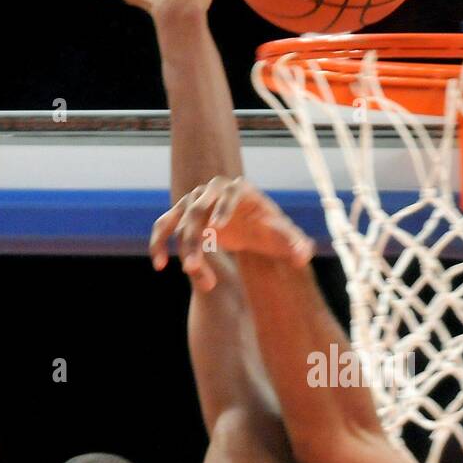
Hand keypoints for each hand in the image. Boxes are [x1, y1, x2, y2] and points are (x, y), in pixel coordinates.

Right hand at [150, 176, 314, 290]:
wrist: (254, 230)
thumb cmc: (272, 232)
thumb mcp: (287, 239)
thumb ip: (296, 245)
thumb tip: (303, 254)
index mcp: (242, 190)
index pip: (230, 193)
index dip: (223, 209)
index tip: (219, 229)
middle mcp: (213, 190)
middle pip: (198, 209)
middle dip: (194, 239)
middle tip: (194, 268)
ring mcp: (195, 201)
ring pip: (179, 220)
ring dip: (179, 246)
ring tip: (186, 272)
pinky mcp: (182, 215)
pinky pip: (164, 226)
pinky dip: (159, 243)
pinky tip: (160, 265)